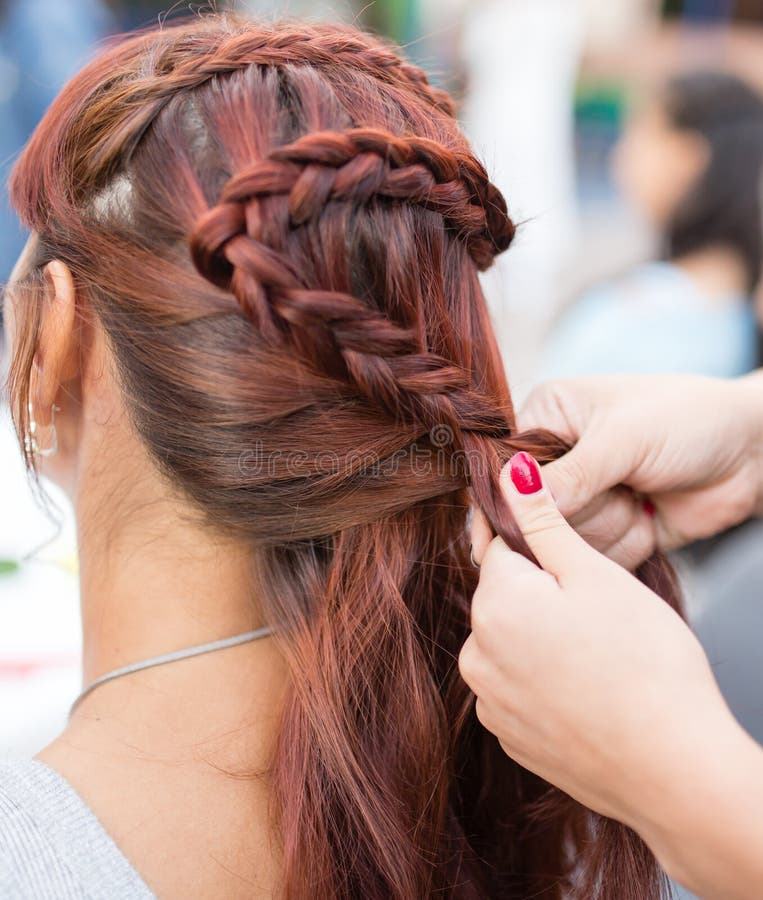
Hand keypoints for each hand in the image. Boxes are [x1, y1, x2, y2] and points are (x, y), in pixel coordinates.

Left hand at [460, 453, 762, 898]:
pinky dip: (542, 678)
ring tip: (596, 649)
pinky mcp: (510, 737)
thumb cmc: (645, 664)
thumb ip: (543, 519)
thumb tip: (509, 471)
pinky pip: (516, 686)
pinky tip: (585, 685)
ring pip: (508, 641)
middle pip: (501, 596)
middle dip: (538, 589)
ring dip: (538, 634)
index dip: (531, 539)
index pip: (497, 547)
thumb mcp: (595, 574)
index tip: (557, 545)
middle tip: (595, 604)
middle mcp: (477, 653)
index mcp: (494, 603)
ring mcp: (490, 702)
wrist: (673, 770)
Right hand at [497, 372, 762, 567]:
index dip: (514, 499)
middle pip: (535, 513)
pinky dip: (629, 544)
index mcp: (548, 417)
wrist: (753, 450)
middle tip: (626, 483)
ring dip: (613, 526)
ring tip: (643, 495)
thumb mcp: (625, 437)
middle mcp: (558, 459)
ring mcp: (584, 498)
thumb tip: (515, 501)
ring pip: (565, 540)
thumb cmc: (688, 419)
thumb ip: (570, 474)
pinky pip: (596, 558)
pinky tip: (651, 518)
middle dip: (587, 508)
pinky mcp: (609, 529)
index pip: (504, 467)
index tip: (524, 520)